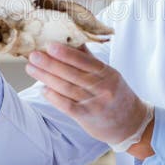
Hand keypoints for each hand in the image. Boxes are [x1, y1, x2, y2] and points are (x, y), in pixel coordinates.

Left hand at [26, 42, 150, 147]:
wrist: (132, 123)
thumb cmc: (117, 94)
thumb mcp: (110, 74)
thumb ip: (90, 60)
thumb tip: (72, 41)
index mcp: (108, 73)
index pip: (84, 61)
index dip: (66, 53)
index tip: (49, 45)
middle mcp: (102, 88)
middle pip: (72, 73)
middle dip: (50, 64)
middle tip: (33, 55)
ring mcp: (95, 104)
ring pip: (67, 88)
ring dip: (46, 78)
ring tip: (32, 68)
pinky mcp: (88, 118)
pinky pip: (67, 106)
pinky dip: (54, 97)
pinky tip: (43, 89)